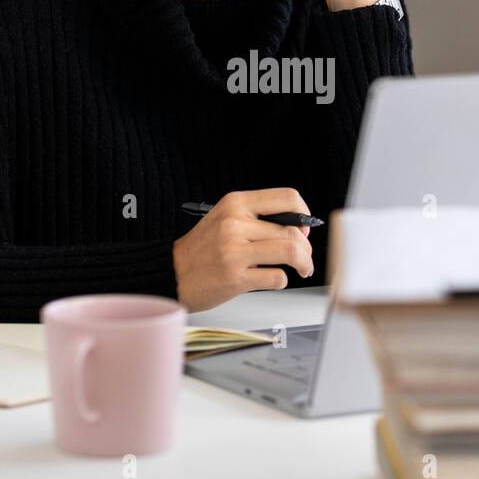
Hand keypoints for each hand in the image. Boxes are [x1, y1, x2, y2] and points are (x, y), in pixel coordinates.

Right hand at [172, 188, 313, 310]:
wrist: (172, 272)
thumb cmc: (202, 249)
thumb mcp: (226, 219)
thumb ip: (258, 218)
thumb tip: (299, 227)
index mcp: (235, 203)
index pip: (286, 198)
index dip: (303, 213)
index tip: (304, 226)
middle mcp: (235, 224)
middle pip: (293, 231)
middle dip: (306, 248)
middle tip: (304, 256)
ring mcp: (234, 251)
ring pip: (290, 252)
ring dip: (304, 263)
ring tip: (302, 268)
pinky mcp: (235, 278)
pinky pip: (277, 277)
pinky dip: (282, 280)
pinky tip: (273, 279)